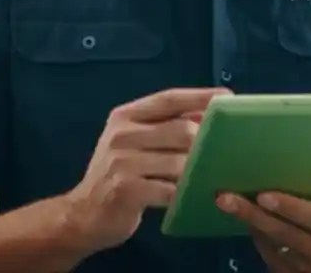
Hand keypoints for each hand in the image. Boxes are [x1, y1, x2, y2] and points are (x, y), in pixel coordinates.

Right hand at [62, 87, 231, 251]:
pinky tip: (193, 198)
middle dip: (206, 142)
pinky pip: (169, 190)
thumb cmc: (117, 176)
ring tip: (215, 177)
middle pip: (180, 129)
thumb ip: (163, 128)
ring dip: (199, 172)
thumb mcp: (133, 144)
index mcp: (124, 116)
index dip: (199, 96)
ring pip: (178, 161)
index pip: (168, 99)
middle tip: (227, 152)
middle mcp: (121, 134)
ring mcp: (122, 162)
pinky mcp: (126, 190)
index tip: (227, 97)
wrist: (83, 215)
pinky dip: (185, 194)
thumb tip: (206, 117)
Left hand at [218, 144, 310, 272]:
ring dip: (256, 233)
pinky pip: (281, 271)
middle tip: (225, 198)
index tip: (264, 194)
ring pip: (281, 257)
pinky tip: (252, 230)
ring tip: (231, 208)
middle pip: (291, 239)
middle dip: (255, 218)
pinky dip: (265, 251)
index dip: (292, 208)